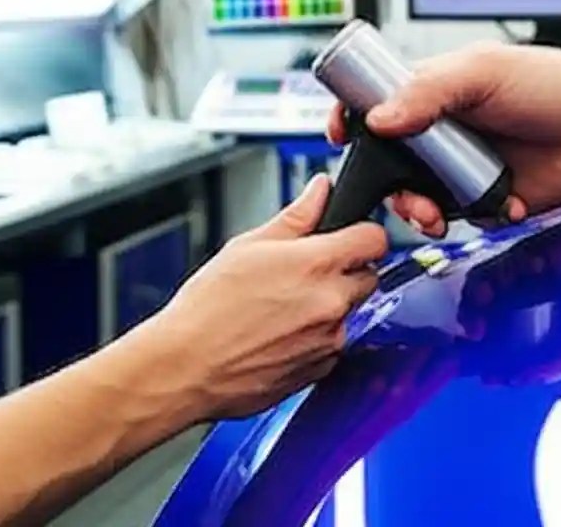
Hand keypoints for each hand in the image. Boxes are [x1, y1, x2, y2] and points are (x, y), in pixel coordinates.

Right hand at [143, 175, 387, 419]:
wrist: (186, 367)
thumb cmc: (207, 308)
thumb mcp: (247, 246)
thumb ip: (296, 216)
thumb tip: (320, 191)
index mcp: (316, 264)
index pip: (375, 239)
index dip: (361, 233)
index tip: (347, 236)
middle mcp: (331, 303)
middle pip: (368, 276)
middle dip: (345, 270)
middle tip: (304, 273)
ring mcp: (329, 340)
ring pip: (349, 311)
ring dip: (328, 305)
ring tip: (281, 307)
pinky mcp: (321, 369)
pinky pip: (333, 344)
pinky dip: (315, 337)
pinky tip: (279, 333)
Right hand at [327, 43, 560, 235]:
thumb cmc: (550, 83)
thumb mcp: (482, 73)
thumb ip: (428, 91)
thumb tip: (379, 119)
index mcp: (431, 94)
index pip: (374, 107)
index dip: (353, 121)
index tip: (342, 135)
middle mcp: (440, 133)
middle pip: (388, 164)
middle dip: (387, 186)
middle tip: (408, 197)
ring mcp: (461, 168)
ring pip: (417, 198)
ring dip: (420, 212)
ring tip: (439, 215)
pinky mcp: (486, 199)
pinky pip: (461, 218)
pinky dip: (471, 218)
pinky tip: (500, 205)